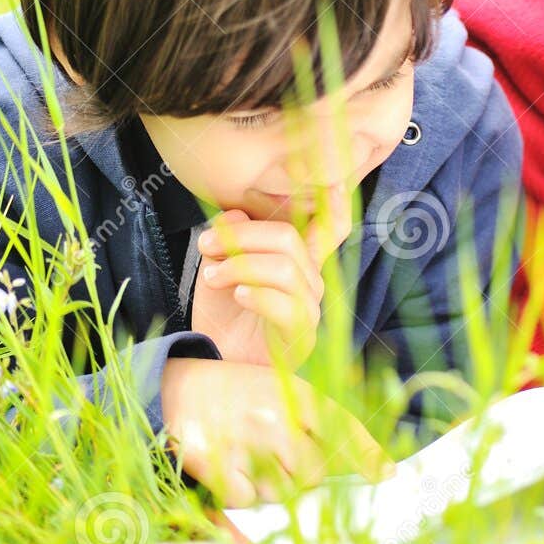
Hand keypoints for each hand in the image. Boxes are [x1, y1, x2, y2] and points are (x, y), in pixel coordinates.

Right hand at [159, 359, 391, 505]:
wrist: (177, 384)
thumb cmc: (241, 394)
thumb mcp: (283, 390)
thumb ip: (317, 422)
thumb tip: (365, 467)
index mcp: (296, 393)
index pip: (341, 425)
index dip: (367, 454)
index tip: (385, 474)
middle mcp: (276, 415)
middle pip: (316, 472)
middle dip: (306, 476)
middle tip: (284, 461)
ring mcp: (247, 441)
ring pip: (284, 491)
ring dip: (275, 487)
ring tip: (255, 460)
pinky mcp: (217, 465)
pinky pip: (248, 500)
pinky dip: (243, 494)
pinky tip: (232, 469)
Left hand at [190, 198, 349, 367]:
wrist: (214, 360)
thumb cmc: (223, 313)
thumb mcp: (220, 265)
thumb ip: (231, 236)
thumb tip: (236, 214)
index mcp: (298, 260)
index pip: (331, 229)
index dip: (336, 206)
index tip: (334, 182)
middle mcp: (311, 280)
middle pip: (288, 239)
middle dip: (242, 235)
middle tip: (206, 245)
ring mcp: (309, 307)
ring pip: (284, 267)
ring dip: (239, 265)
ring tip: (211, 276)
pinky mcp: (301, 335)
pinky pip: (286, 304)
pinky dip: (257, 294)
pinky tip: (237, 295)